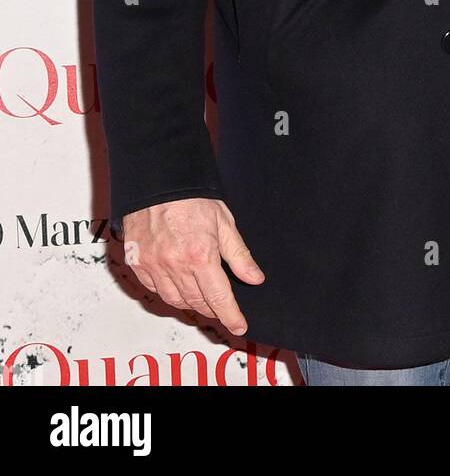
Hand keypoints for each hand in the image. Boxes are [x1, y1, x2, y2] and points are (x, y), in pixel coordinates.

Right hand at [120, 197, 264, 334]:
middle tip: (222, 308)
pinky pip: (155, 289)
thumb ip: (239, 255)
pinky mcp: (138, 263)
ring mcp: (153, 266)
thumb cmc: (191, 196)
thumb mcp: (223, 222)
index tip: (239, 326)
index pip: (219, 299)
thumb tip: (255, 278)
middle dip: (212, 309)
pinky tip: (178, 286)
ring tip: (202, 299)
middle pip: (197, 303)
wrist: (157, 180)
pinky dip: (169, 293)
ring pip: (175, 300)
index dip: (231, 316)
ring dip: (191, 304)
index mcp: (200, 255)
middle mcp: (174, 265)